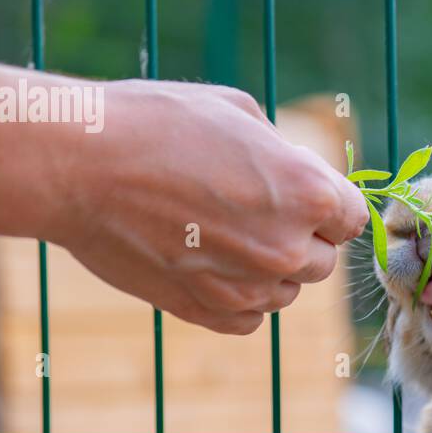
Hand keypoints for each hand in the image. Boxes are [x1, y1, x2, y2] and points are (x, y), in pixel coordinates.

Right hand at [47, 79, 367, 334]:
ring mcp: (246, 287)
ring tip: (222, 234)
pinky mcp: (204, 311)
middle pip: (322, 261)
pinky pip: (248, 319)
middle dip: (300, 238)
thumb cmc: (156, 124)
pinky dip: (238, 298)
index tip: (303, 196)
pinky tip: (209, 265)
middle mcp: (286, 248)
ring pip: (286, 293)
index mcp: (308, 195)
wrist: (79, 166)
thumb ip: (283, 155)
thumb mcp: (238, 113)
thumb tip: (296, 176)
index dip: (329, 205)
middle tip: (255, 211)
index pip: (352, 218)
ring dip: (268, 270)